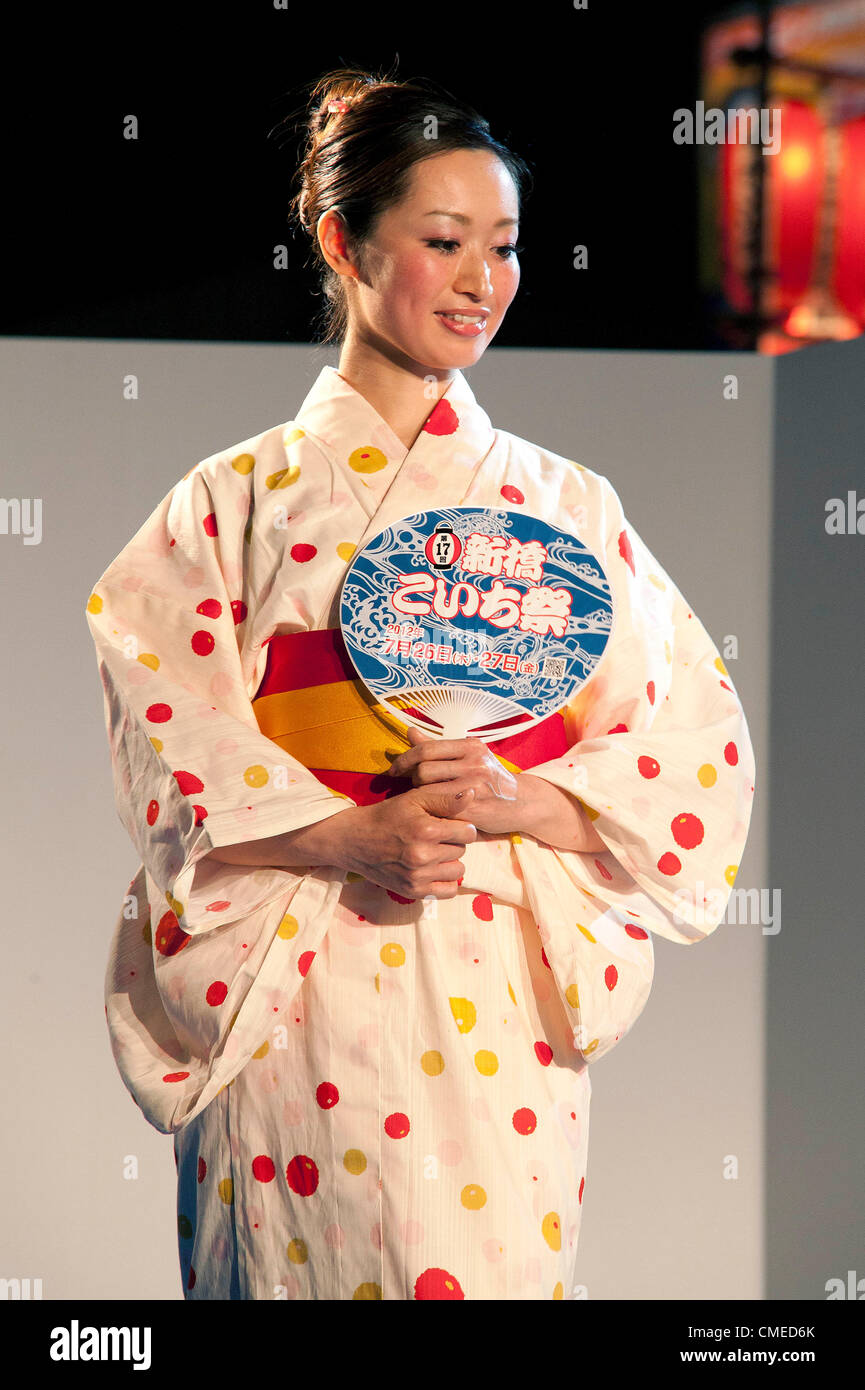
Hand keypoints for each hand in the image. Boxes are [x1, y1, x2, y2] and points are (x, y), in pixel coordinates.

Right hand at [308, 782, 477, 898]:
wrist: (354, 840)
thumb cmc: (387, 815)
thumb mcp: (414, 799)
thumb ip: (446, 798)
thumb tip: (474, 793)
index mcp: (426, 830)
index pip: (468, 832)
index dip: (460, 826)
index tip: (448, 824)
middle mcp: (423, 856)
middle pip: (462, 850)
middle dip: (452, 842)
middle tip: (433, 837)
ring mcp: (418, 877)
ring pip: (458, 870)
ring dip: (449, 861)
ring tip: (432, 852)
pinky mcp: (413, 891)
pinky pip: (449, 891)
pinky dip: (445, 881)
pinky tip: (433, 869)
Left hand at [388, 727, 606, 851]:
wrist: (523, 802)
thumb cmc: (490, 780)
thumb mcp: (469, 757)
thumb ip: (438, 748)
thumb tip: (410, 732)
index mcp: (470, 747)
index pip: (426, 749)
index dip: (404, 760)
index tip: (395, 770)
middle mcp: (474, 763)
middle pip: (423, 770)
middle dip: (412, 780)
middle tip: (413, 788)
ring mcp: (474, 786)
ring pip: (429, 789)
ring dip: (420, 796)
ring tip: (425, 799)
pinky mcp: (473, 809)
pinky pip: (439, 809)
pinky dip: (431, 811)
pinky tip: (431, 814)